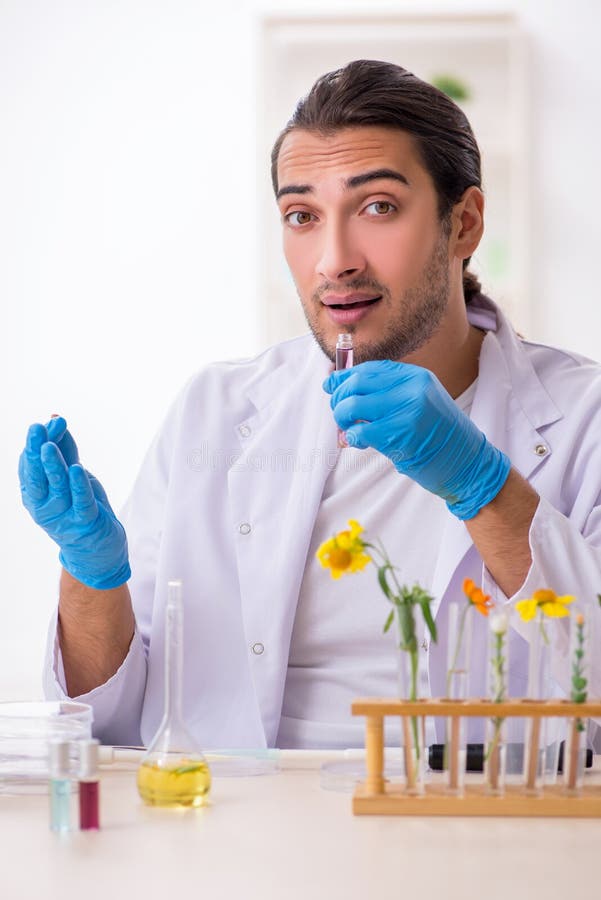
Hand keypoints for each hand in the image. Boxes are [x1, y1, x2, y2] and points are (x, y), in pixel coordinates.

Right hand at [18, 416, 130, 588]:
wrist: (96, 548)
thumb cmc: (79, 506)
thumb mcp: (71, 474)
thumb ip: (65, 449)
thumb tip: (55, 417)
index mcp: (34, 493)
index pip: (30, 465)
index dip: (38, 443)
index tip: (48, 422)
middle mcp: (43, 505)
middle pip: (37, 475)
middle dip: (35, 451)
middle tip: (35, 428)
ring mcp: (64, 515)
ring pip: (57, 487)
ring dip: (54, 465)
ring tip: (49, 447)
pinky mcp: (85, 521)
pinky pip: (81, 501)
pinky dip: (79, 485)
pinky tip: (77, 469)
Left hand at [323, 361, 510, 519]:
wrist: (467, 462)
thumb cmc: (438, 436)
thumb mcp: (419, 402)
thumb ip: (386, 393)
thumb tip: (339, 385)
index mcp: (415, 376)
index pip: (369, 369)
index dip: (345, 377)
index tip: (331, 386)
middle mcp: (411, 388)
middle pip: (356, 383)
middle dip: (339, 399)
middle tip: (340, 415)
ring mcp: (406, 410)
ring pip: (352, 405)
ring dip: (342, 419)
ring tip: (349, 430)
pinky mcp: (400, 435)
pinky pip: (359, 432)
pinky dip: (352, 438)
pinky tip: (359, 442)